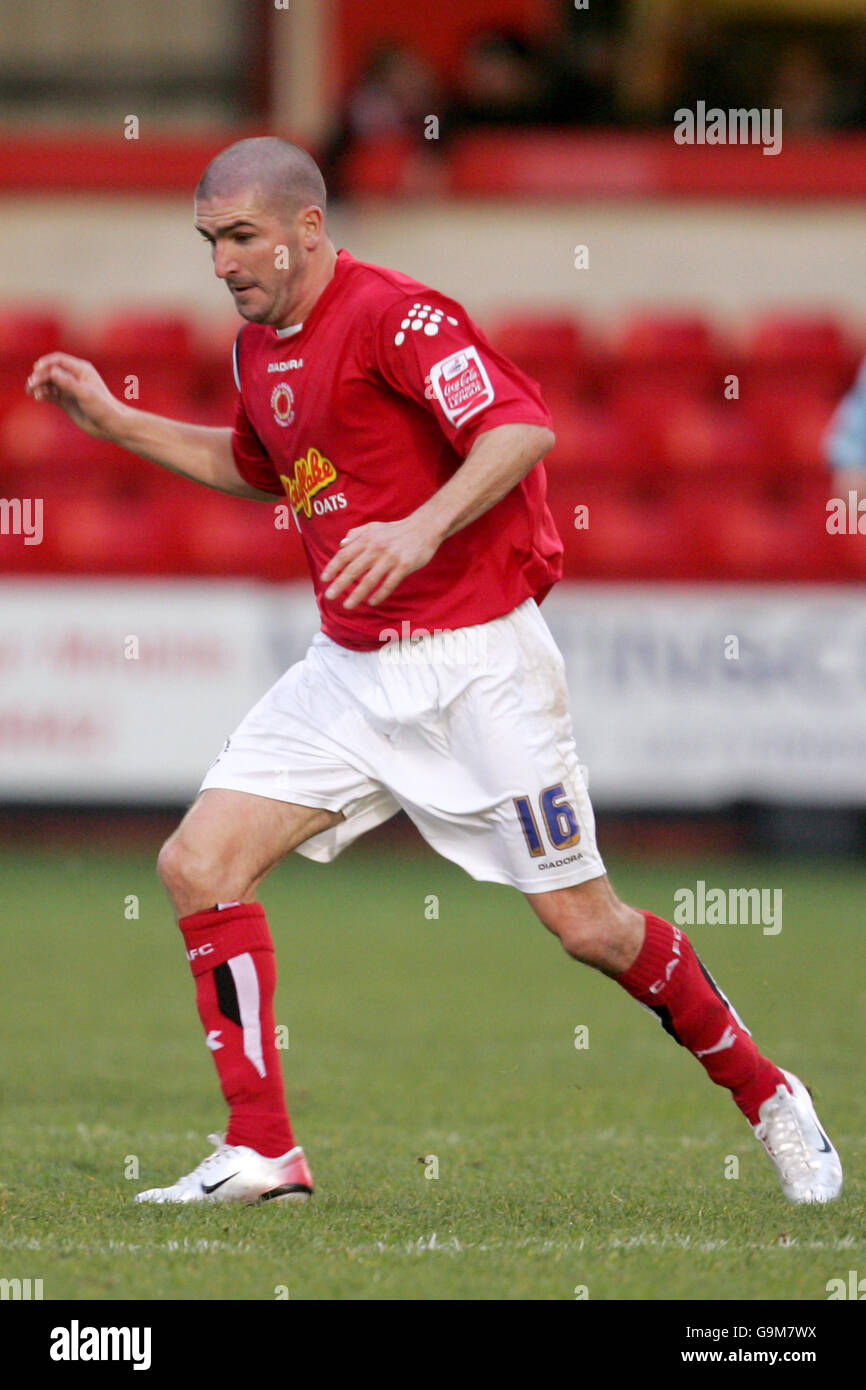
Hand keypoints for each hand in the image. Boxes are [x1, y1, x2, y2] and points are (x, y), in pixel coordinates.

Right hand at [26, 353, 122, 438]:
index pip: (58, 361)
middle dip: (40, 376)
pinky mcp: (65, 401)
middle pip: (51, 371)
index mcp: (81, 370)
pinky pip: (50, 394)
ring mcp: (69, 389)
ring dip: (39, 386)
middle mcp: (74, 377)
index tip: (36, 369)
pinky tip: (38, 398)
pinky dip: (42, 394)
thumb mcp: (85, 393)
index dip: (46, 363)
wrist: (111, 426)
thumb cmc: (103, 408)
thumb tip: (51, 372)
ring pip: (48, 383)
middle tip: (31, 385)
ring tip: (32, 392)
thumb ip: (68, 382)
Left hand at [321, 516, 440, 609]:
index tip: (324, 579)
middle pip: (354, 569)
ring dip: (357, 594)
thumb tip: (341, 544)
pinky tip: (371, 603)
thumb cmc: (396, 530)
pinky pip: (389, 583)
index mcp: (366, 539)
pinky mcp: (404, 566)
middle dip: (340, 584)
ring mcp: (391, 558)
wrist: (423, 528)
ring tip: (348, 605)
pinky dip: (380, 594)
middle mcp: (376, 548)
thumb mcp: (374, 527)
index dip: (333, 567)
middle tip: (330, 596)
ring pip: (370, 580)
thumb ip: (356, 534)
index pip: (345, 555)